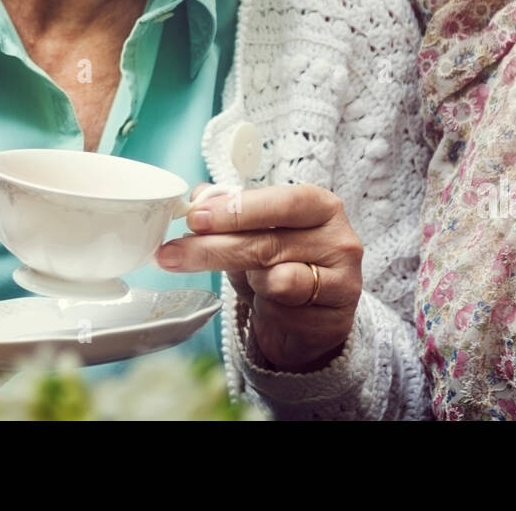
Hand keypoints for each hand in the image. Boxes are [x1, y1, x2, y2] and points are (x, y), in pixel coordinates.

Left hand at [155, 184, 363, 371]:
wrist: (309, 318)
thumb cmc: (283, 265)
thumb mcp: (255, 233)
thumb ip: (229, 212)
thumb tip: (199, 195)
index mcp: (322, 207)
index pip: (282, 202)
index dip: (237, 209)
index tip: (195, 218)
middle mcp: (339, 240)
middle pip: (268, 243)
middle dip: (212, 249)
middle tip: (171, 254)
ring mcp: (344, 282)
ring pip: (276, 282)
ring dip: (249, 283)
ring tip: (250, 282)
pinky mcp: (336, 321)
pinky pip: (284, 315)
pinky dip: (266, 311)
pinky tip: (269, 306)